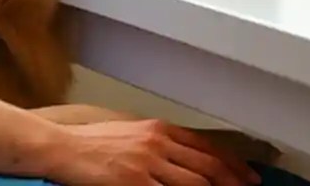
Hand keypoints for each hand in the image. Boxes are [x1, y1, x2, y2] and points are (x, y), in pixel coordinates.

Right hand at [48, 119, 261, 185]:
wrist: (61, 147)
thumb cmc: (91, 143)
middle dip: (232, 182)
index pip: (208, 147)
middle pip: (207, 167)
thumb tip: (185, 158)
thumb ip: (159, 144)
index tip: (248, 176)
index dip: (233, 164)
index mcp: (159, 129)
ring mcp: (147, 163)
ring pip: (194, 184)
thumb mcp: (132, 134)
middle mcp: (158, 142)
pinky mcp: (134, 182)